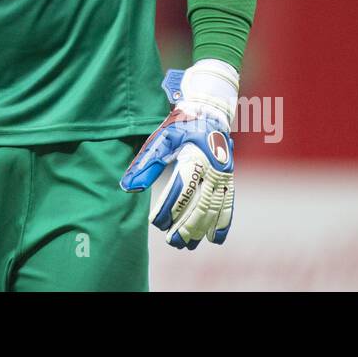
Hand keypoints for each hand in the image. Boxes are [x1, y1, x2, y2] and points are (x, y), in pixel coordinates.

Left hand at [121, 59, 237, 249]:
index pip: (181, 191)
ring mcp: (224, 176)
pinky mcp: (229, 179)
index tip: (156, 223)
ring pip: (215, 209)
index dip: (169, 209)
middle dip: (186, 226)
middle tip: (171, 241)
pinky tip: (215, 239)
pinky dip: (224, 223)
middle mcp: (212, 169)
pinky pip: (229, 204)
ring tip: (187, 244)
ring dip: (201, 229)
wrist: (209, 112)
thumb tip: (128, 187)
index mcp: (194, 158)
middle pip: (200, 204)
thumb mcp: (161, 139)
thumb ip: (146, 163)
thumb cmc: (181, 126)